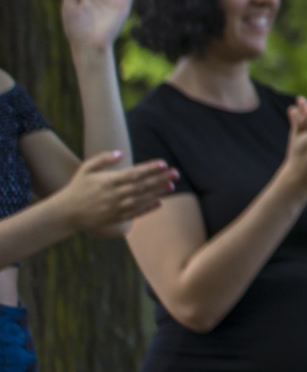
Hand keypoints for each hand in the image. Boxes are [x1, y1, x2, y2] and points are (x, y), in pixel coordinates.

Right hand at [53, 152, 174, 229]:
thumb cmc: (77, 187)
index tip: (163, 164)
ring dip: (158, 192)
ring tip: (172, 185)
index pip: (133, 173)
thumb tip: (121, 153)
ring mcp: (116, 207)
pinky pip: (136, 212)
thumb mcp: (86, 169)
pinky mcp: (116, 218)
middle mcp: (114, 195)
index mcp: (108, 181)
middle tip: (176, 173)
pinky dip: (149, 207)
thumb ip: (103, 159)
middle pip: (142, 186)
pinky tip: (160, 202)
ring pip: (142, 199)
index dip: (149, 168)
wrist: (66, 213)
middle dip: (160, 179)